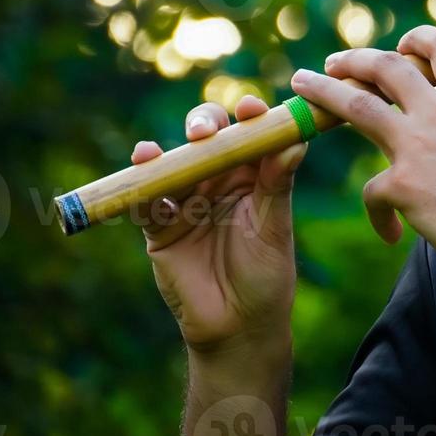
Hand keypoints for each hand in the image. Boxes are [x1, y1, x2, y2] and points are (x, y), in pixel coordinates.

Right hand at [132, 95, 306, 361]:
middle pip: (206, 138)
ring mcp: (186, 200)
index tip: (251, 109)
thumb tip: (295, 141)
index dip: (249, 116)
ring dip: (164, 152)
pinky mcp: (159, 225)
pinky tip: (141, 169)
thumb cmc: (266, 275)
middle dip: (202, 125)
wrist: (238, 326)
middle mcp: (218, 179)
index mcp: (253, 174)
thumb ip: (278, 185)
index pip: (249, 133)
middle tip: (204, 132)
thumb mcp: (274, 227)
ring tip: (158, 152)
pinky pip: (145, 199)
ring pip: (172, 163)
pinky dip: (140, 184)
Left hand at [289, 25, 435, 277]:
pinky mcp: (403, 184)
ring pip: (357, 104)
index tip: (403, 42)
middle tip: (335, 62)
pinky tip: (389, 232)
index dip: (418, 40)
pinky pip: (374, 192)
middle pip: (386, 66)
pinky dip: (379, 213)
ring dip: (324, 91)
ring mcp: (417, 145)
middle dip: (356, 59)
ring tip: (303, 84)